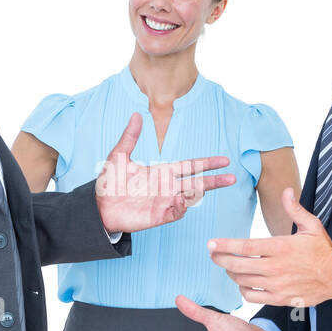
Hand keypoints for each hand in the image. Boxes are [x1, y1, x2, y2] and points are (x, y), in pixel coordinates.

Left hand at [95, 113, 236, 232]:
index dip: (207, 163)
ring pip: (189, 197)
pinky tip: (179, 200)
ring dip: (195, 193)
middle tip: (232, 178)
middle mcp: (168, 186)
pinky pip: (176, 212)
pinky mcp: (159, 215)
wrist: (99, 206)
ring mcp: (165, 201)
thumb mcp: (119, 155)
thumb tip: (137, 114)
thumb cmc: (109, 182)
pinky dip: (181, 206)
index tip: (224, 161)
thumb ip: (130, 137)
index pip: (191, 166)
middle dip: (214, 181)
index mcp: (162, 172)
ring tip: (197, 189)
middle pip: (197, 183)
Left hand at [208, 188, 331, 306]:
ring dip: (231, 273)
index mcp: (281, 247)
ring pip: (242, 281)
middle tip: (212, 255)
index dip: (224, 245)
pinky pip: (252, 296)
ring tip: (228, 266)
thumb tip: (287, 191)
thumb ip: (295, 209)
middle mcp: (276, 267)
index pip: (245, 246)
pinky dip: (243, 289)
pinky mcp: (280, 298)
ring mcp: (277, 285)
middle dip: (220, 259)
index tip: (211, 244)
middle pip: (238, 265)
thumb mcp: (312, 226)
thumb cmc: (323, 250)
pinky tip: (243, 282)